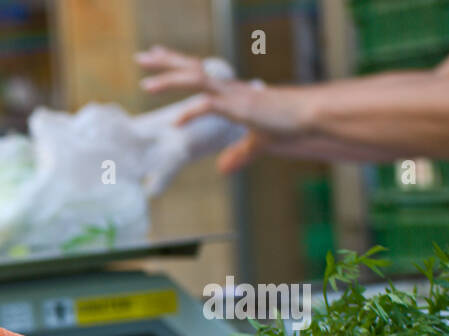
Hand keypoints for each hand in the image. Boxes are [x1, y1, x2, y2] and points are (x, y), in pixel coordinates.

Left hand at [137, 46, 308, 172]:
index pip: (197, 71)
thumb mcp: (257, 141)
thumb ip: (239, 153)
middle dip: (165, 62)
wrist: (308, 116)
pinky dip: (191, 113)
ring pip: (196, 80)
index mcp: (229, 90)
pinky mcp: (239, 106)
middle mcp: (227, 87)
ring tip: (146, 84)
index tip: (155, 54)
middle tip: (140, 57)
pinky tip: (175, 123)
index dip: (176, 62)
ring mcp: (232, 95)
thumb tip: (224, 169)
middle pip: (191, 68)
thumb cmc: (286, 123)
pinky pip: (210, 105)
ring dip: (171, 80)